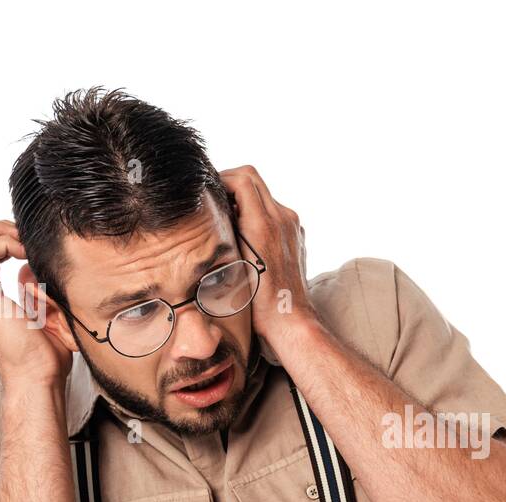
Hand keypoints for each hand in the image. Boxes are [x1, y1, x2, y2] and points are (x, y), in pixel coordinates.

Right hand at [0, 220, 71, 387]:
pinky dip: (6, 243)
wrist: (37, 382)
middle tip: (25, 236)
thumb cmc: (46, 360)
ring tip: (28, 243)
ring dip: (0, 233)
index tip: (29, 244)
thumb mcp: (42, 317)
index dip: (0, 239)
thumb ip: (33, 292)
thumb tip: (30, 269)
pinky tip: (29, 254)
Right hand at [218, 165, 313, 340]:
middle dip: (231, 182)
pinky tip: (246, 232)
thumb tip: (215, 206)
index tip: (208, 190)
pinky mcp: (297, 235)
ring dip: (244, 197)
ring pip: (264, 194)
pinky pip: (275, 211)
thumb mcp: (232, 261)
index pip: (243, 178)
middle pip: (253, 179)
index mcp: (264, 224)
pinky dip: (258, 212)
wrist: (288, 319)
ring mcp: (292, 226)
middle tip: (213, 197)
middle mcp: (282, 219)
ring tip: (227, 217)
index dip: (222, 177)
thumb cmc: (257, 300)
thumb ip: (227, 228)